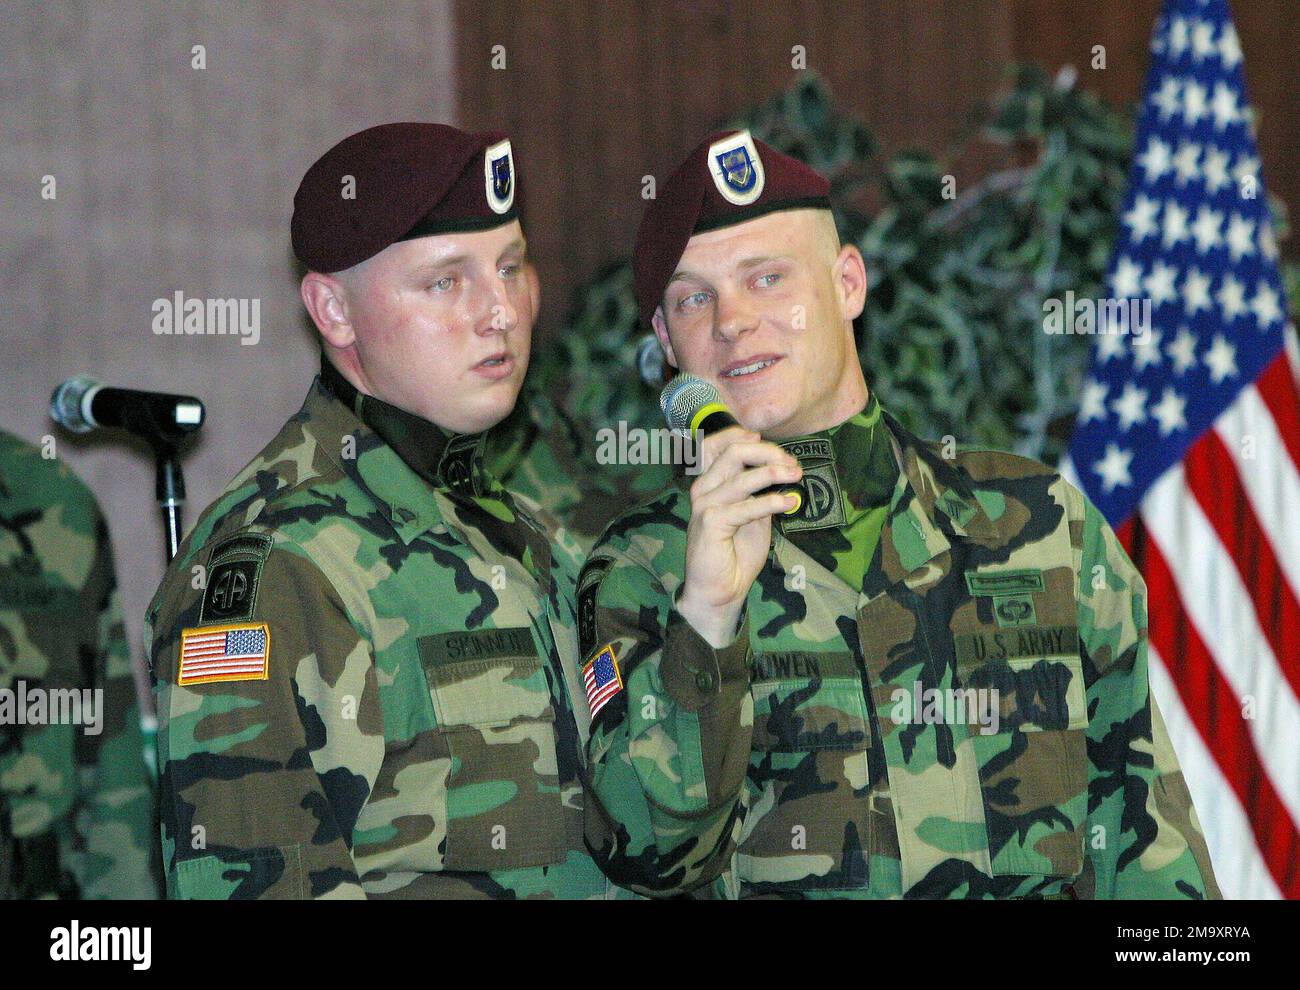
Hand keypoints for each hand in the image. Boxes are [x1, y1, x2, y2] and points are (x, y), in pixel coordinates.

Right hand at [676, 426, 800, 646]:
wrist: (719, 591)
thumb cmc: (734, 555)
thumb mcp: (752, 517)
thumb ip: (759, 494)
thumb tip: (782, 473)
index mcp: (709, 484)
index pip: (717, 445)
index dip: (741, 435)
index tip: (769, 442)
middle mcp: (703, 489)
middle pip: (734, 453)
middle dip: (768, 452)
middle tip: (792, 464)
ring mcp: (705, 505)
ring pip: (742, 476)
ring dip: (775, 472)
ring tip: (797, 476)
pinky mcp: (712, 522)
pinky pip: (748, 505)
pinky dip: (773, 501)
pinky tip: (790, 501)